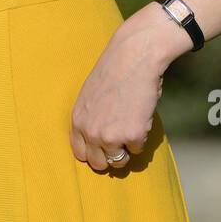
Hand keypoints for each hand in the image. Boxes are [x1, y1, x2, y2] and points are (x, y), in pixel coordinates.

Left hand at [70, 22, 165, 172]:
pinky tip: (142, 116)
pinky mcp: (132, 136)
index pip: (80, 154)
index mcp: (78, 121)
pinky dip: (143, 137)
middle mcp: (91, 133)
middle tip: (121, 141)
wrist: (134, 57)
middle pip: (99, 164)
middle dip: (111, 156)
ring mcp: (111, 137)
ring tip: (132, 127)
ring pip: (120, 161)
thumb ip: (91, 118)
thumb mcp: (90, 96)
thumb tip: (99, 139)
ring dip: (127, 149)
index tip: (104, 147)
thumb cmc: (115, 71)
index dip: (94, 153)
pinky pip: (138, 149)